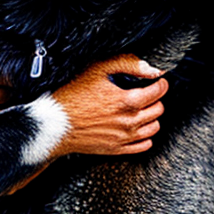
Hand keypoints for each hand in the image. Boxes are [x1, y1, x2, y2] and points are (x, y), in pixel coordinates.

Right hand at [51, 54, 168, 155]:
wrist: (53, 124)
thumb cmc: (70, 96)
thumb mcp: (97, 69)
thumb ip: (127, 64)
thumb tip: (151, 69)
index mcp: (126, 101)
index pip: (158, 92)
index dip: (160, 83)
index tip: (156, 81)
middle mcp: (128, 122)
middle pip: (158, 110)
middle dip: (156, 99)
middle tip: (146, 92)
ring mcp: (123, 138)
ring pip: (154, 128)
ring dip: (151, 117)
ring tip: (141, 109)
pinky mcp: (116, 149)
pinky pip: (144, 145)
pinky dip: (145, 136)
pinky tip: (136, 126)